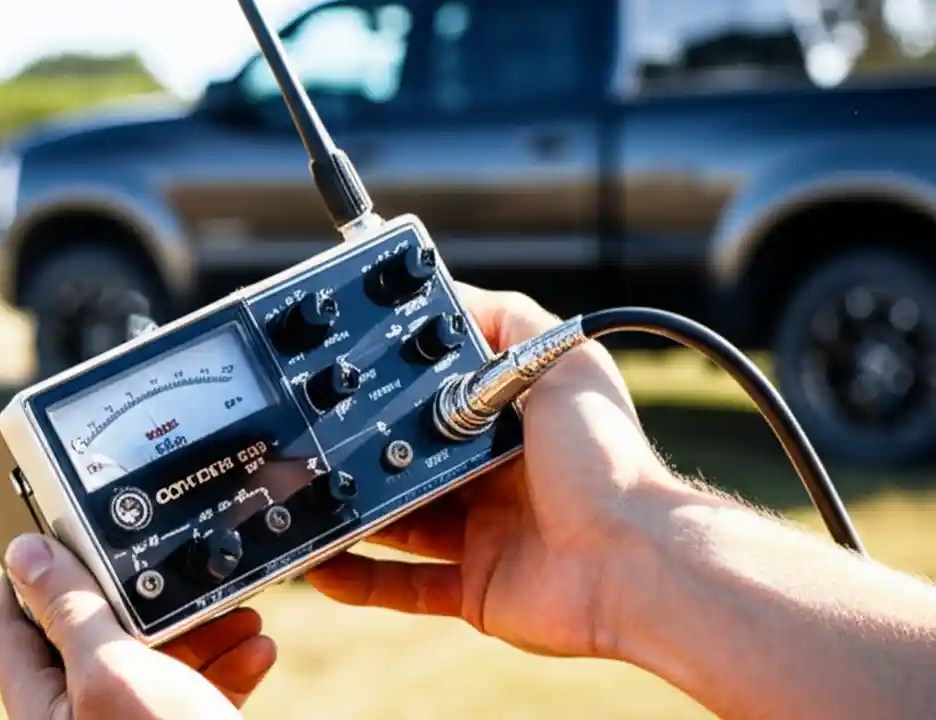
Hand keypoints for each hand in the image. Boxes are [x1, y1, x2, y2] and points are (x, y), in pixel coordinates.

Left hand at [0, 533, 276, 718]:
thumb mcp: (113, 674)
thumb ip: (71, 612)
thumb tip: (24, 553)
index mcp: (44, 707)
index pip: (15, 625)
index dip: (34, 571)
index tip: (63, 523)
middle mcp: (84, 719)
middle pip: (99, 634)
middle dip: (144, 594)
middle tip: (174, 560)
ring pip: (158, 659)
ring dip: (200, 627)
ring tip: (237, 606)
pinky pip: (198, 690)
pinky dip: (228, 664)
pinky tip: (258, 648)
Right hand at [305, 284, 674, 658]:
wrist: (632, 560)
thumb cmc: (606, 461)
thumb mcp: (564, 360)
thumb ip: (512, 321)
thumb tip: (455, 288)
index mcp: (510, 428)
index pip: (439, 406)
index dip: (398, 394)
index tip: (350, 380)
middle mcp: (494, 480)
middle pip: (411, 465)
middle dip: (363, 455)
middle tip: (312, 442)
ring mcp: (482, 536)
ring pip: (398, 525)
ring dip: (352, 513)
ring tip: (304, 499)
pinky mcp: (473, 589)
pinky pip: (404, 586)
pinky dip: (362, 579)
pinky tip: (324, 562)